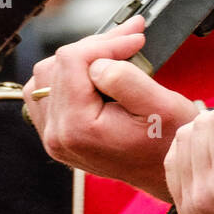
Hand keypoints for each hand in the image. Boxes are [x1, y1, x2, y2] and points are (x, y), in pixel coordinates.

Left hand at [24, 17, 197, 200]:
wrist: (166, 173)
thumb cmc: (167, 142)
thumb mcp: (161, 106)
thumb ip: (125, 79)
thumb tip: (98, 62)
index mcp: (78, 127)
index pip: (72, 60)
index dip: (106, 42)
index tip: (136, 39)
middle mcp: (58, 135)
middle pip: (56, 65)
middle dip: (95, 47)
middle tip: (129, 41)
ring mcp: (54, 137)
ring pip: (46, 77)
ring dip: (80, 61)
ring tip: (113, 56)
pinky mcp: (58, 136)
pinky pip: (47, 94)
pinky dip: (70, 77)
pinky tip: (98, 75)